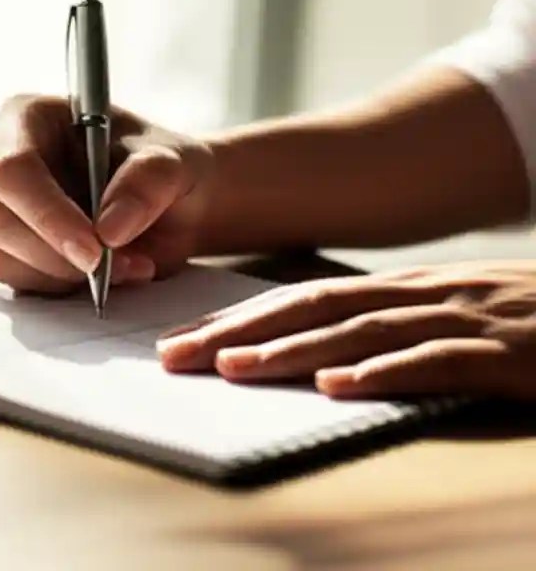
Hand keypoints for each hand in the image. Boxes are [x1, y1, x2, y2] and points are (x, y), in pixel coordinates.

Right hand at [0, 94, 213, 292]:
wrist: (169, 207)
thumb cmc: (162, 170)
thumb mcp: (175, 163)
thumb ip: (147, 184)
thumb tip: (108, 229)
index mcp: (29, 116)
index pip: (13, 168)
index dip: (47, 213)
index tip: (94, 249)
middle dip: (59, 254)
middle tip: (117, 264)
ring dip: (63, 274)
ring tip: (121, 265)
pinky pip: (9, 277)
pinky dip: (56, 286)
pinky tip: (92, 273)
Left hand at [157, 262, 535, 399]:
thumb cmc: (533, 325)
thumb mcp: (455, 316)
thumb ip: (392, 327)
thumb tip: (319, 354)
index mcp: (407, 288)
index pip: (305, 295)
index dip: (241, 315)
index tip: (184, 337)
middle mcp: (425, 294)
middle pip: (314, 307)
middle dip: (240, 330)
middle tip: (176, 354)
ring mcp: (466, 319)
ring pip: (362, 331)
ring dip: (292, 351)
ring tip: (234, 369)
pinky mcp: (508, 353)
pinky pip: (437, 362)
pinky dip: (384, 374)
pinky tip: (338, 388)